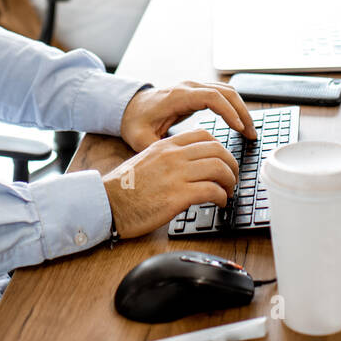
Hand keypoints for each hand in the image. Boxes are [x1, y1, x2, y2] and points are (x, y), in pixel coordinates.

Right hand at [103, 130, 239, 237]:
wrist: (108, 204)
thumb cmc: (125, 188)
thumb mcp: (147, 161)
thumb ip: (169, 158)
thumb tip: (190, 165)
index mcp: (166, 146)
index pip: (204, 137)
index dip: (221, 149)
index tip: (223, 161)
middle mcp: (173, 156)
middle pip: (217, 150)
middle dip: (231, 165)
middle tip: (232, 178)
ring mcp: (176, 175)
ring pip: (219, 168)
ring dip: (230, 181)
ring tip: (228, 191)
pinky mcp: (177, 196)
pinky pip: (212, 190)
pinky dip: (222, 197)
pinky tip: (219, 202)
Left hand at [119, 80, 256, 151]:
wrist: (128, 107)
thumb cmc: (135, 122)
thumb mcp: (140, 138)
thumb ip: (155, 148)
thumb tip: (173, 163)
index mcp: (177, 96)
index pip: (211, 97)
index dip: (228, 112)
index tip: (239, 129)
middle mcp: (188, 88)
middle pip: (225, 92)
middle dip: (242, 112)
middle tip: (251, 134)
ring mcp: (194, 88)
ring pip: (227, 91)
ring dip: (241, 109)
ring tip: (249, 132)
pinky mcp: (197, 93)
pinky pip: (222, 95)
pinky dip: (234, 108)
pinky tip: (239, 125)